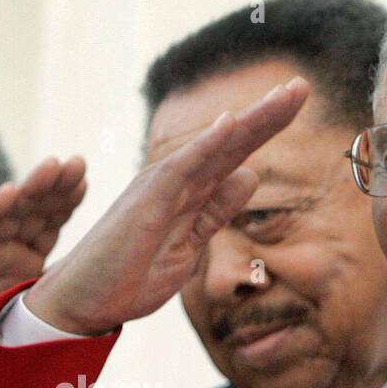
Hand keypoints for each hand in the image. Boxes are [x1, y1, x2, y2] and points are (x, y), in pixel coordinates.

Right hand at [0, 155, 87, 387]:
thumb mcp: (33, 315)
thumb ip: (58, 295)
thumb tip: (108, 286)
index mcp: (27, 260)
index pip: (50, 223)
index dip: (67, 201)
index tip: (85, 179)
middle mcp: (4, 250)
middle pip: (33, 212)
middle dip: (54, 187)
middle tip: (76, 163)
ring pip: (7, 215)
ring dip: (30, 190)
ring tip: (51, 167)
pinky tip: (9, 193)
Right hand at [25, 77, 309, 334]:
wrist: (84, 300)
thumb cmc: (128, 277)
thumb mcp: (189, 247)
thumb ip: (215, 213)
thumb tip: (249, 177)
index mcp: (188, 193)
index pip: (235, 154)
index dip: (266, 127)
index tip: (297, 101)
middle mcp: (176, 180)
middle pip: (230, 142)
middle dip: (267, 115)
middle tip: (302, 87)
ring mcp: (161, 186)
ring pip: (213, 147)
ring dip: (249, 121)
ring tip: (285, 96)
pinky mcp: (146, 201)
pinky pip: (181, 168)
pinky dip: (206, 146)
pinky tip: (232, 124)